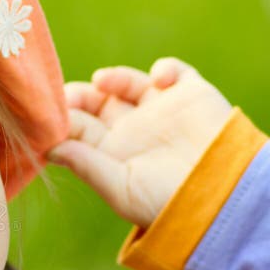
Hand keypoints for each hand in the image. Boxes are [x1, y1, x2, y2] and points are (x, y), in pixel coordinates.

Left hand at [47, 57, 233, 228]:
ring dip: (112, 77)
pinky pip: (173, 72)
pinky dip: (164, 68)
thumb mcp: (118, 188)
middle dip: (79, 94)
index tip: (48, 114)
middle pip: (96, 102)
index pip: (77, 127)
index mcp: (110, 152)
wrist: (221, 198)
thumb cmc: (165, 201)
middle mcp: (131, 129)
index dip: (61, 117)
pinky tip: (158, 79)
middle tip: (69, 94)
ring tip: (102, 81)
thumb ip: (85, 164)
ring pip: (127, 83)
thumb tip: (48, 147)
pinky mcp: (189, 96)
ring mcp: (159, 111)